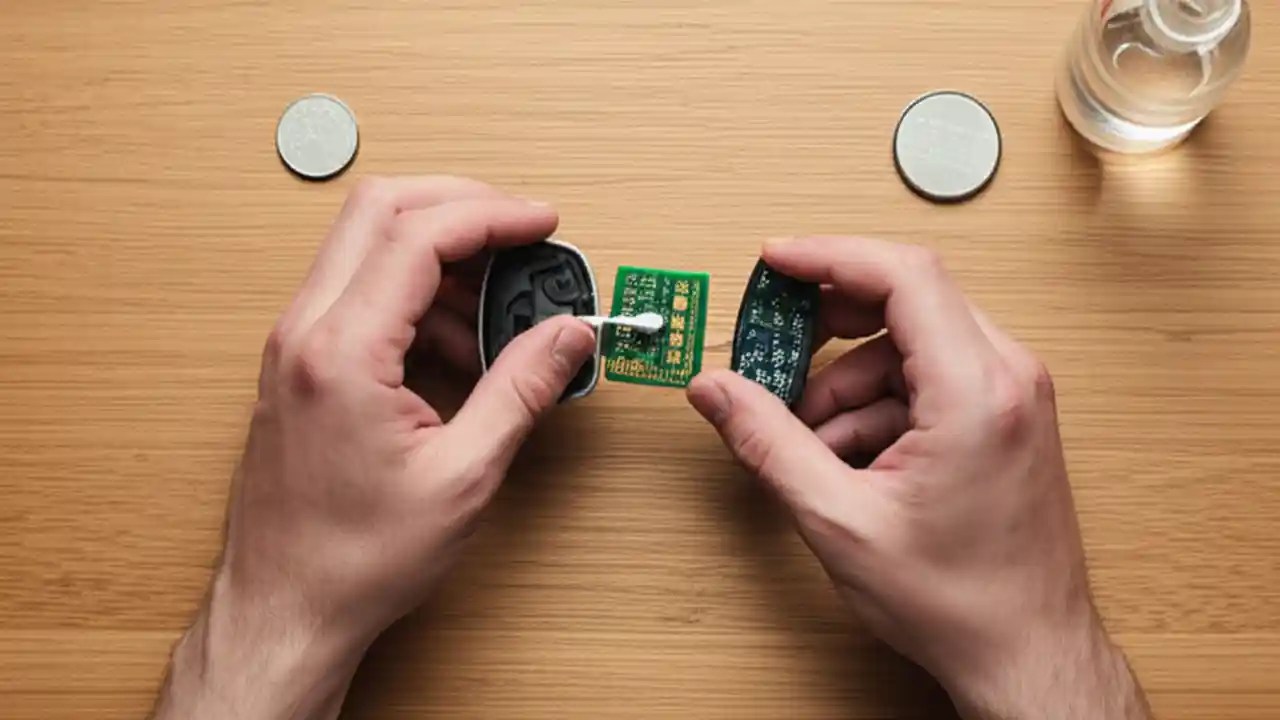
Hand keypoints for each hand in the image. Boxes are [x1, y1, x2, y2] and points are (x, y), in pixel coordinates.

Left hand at [152, 176, 596, 719]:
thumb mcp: (463, 475)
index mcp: (341, 352)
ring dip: (438, 256)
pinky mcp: (297, 365)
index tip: (541, 223)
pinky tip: (456, 347)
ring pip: (364, 245)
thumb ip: (521, 389)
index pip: (419, 234)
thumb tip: (568, 334)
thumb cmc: (355, 558)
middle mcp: (303, 332)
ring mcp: (293, 345)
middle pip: (379, 210)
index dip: (492, 215)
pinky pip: (356, 292)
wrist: (283, 609)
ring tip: (496, 309)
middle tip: (519, 233)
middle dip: (459, 206)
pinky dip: (412, 295)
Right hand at [687, 237, 1149, 719]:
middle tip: (773, 347)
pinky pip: (927, 380)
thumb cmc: (960, 600)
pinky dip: (877, 406)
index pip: (903, 275)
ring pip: (909, 346)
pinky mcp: (1003, 418)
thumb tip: (716, 390)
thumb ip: (766, 442)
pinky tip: (848, 459)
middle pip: (906, 300)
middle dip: (828, 322)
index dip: (829, 256)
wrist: (1026, 653)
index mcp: (977, 391)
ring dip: (847, 381)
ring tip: (810, 441)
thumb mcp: (838, 519)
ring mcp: (1011, 396)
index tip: (775, 261)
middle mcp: (1007, 378)